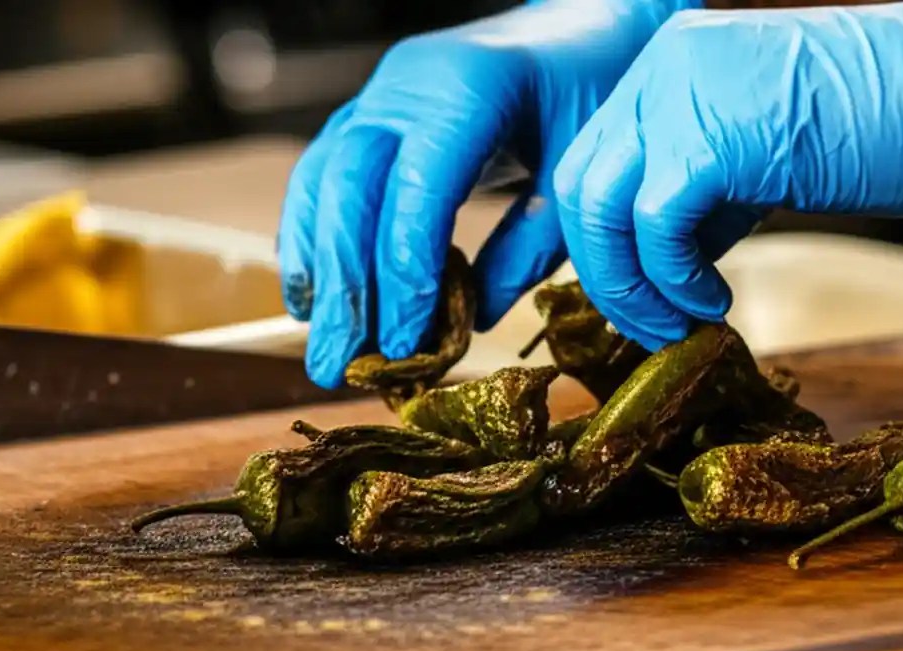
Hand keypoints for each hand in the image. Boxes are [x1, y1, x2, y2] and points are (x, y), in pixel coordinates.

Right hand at [278, 0, 695, 388]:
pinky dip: (312, 234)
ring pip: (322, 180)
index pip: (416, 193)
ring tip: (320, 339)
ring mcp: (380, 95)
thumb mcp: (578, 173)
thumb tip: (476, 318)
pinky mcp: (368, 112)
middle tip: (339, 363)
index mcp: (468, 91)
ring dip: (315, 265)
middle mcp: (407, 87)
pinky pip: (322, 173)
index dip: (404, 276)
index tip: (403, 345)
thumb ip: (529, 245)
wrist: (581, 27)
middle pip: (349, 188)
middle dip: (344, 286)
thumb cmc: (590, 93)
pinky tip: (313, 290)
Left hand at [554, 0, 902, 351]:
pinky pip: (653, 228)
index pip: (597, 159)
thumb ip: (708, 188)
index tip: (634, 293)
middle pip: (580, 187)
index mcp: (676, 66)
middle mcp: (665, 70)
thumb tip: (667, 255)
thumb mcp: (772, 149)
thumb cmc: (898, 117)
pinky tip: (715, 301)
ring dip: (631, 287)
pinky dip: (673, 282)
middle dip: (603, 271)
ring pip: (600, 210)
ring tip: (680, 323)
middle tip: (649, 322)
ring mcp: (684, 97)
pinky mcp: (717, 140)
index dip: (602, 239)